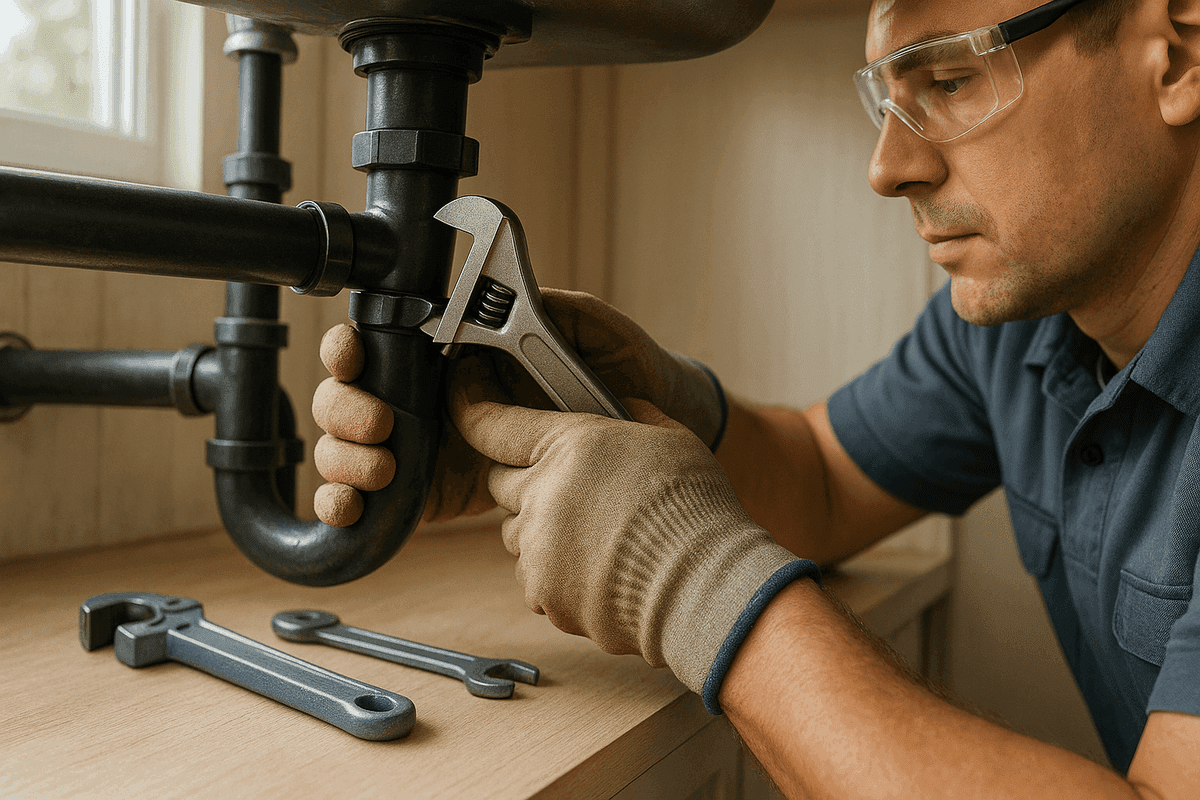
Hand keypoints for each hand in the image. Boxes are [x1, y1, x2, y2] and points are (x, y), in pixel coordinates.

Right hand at [311, 289, 727, 525]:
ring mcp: (427, 448)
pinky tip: (353, 511)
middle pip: (349, 398)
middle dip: (346, 410)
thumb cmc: (620, 372)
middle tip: (380, 426)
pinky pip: (378, 502)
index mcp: (452, 354)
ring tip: (380, 471)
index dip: (349, 349)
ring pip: (349, 451)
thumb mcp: (594, 328)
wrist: (647, 438)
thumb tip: (512, 295)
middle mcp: (428, 398)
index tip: (352, 356)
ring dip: (345, 460)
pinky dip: (350, 506)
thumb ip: (554, 308)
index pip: (378, 344)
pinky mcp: (435, 495)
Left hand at [452, 384, 815, 707]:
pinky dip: (556, 574)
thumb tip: (618, 405)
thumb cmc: (694, 507)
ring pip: (516, 534)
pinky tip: (599, 570)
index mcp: (568, 445)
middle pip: (499, 482)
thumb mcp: (670, 436)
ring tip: (594, 536)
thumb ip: (630, 415)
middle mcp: (541, 495)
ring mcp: (538, 549)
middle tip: (566, 487)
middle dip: (522, 481)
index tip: (460, 403)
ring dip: (539, 530)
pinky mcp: (544, 594)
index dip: (470, 408)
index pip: (492, 423)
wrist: (705, 586)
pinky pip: (534, 578)